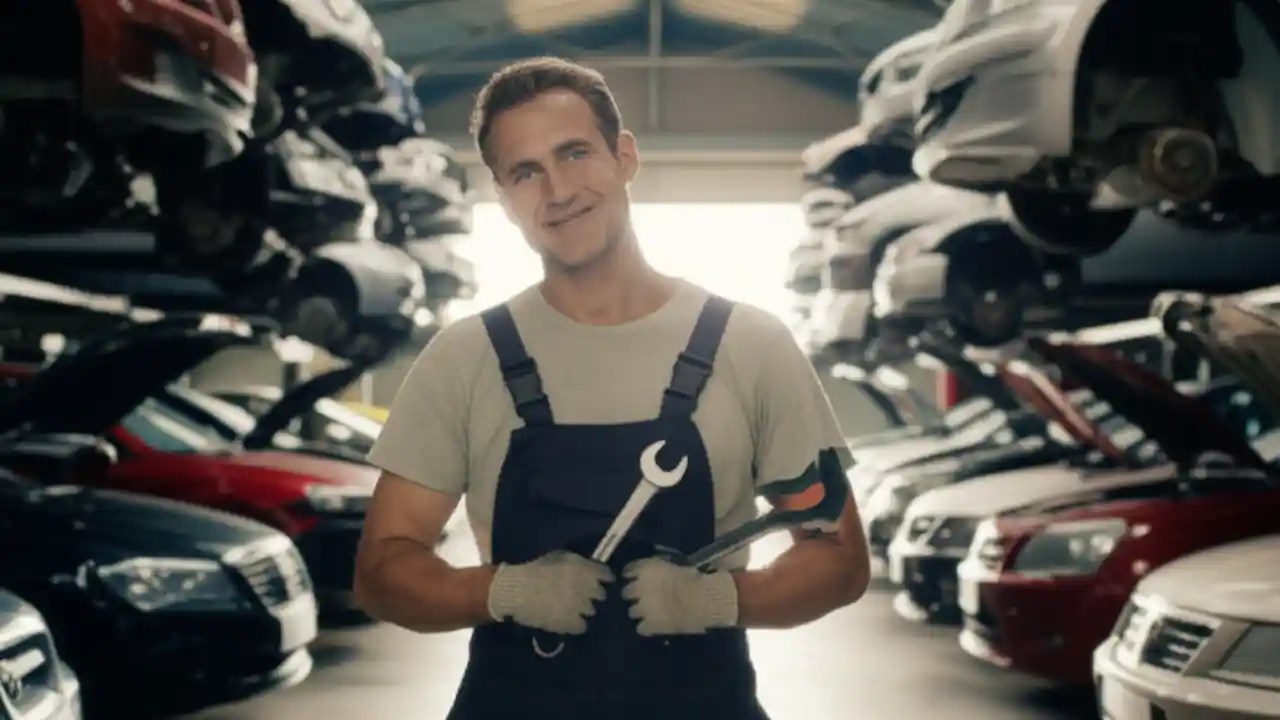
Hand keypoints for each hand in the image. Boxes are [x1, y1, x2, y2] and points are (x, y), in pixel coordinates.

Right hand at [487, 550, 612, 634]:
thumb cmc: (536, 569)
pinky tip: (567, 620)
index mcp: (586, 570)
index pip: (607, 576)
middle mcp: (588, 589)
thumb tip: (590, 568)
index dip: (603, 578)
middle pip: (601, 595)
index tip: (599, 581)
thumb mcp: (559, 557)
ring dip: (583, 610)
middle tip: (580, 595)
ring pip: (592, 612)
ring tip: (570, 608)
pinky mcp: (571, 624)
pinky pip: (582, 627)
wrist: (518, 590)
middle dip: (592, 595)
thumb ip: (578, 563)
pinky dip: (576, 624)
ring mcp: (581, 608)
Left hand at [622, 556, 738, 635]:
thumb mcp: (675, 566)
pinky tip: (655, 627)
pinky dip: (646, 627)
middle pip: (626, 592)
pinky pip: (641, 628)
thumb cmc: (695, 579)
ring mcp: (642, 607)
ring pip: (632, 611)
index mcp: (646, 569)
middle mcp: (639, 587)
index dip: (631, 575)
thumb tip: (659, 574)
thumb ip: (661, 570)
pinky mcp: (649, 625)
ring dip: (640, 612)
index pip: (628, 571)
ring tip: (651, 614)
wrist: (702, 600)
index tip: (636, 578)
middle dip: (633, 595)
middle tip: (644, 598)